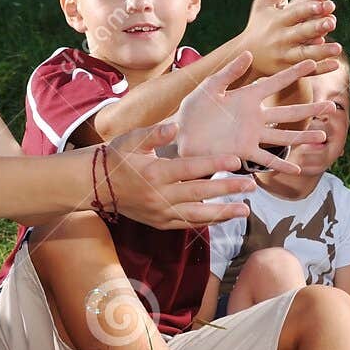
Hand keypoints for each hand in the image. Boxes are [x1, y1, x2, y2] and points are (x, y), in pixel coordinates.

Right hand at [103, 122, 255, 228]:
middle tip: (252, 186)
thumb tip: (175, 125)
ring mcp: (160, 212)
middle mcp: (159, 195)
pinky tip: (225, 217)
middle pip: (199, 192)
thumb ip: (154, 133)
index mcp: (155, 172)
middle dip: (227, 189)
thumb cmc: (117, 157)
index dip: (214, 164)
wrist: (97, 186)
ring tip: (245, 210)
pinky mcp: (160, 223)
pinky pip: (187, 224)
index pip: (190, 168)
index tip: (236, 161)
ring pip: (196, 215)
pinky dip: (207, 221)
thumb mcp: (131, 140)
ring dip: (222, 213)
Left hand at [174, 52, 331, 171]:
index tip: (312, 63)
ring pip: (283, 135)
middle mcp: (254, 117)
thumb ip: (230, 72)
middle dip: (309, 110)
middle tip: (331, 106)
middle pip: (288, 112)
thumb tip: (248, 53)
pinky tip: (296, 168)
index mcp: (247, 97)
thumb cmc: (192, 110)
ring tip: (322, 137)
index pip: (275, 82)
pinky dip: (280, 164)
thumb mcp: (210, 86)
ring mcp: (252, 135)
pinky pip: (265, 158)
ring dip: (302, 136)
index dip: (294, 73)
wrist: (181, 135)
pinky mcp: (244, 151)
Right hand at [239, 0, 342, 76]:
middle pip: (301, 32)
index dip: (309, 5)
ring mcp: (284, 56)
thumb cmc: (259, 24)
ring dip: (321, 51)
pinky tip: (336, 65)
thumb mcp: (264, 4)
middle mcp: (281, 38)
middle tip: (333, 21)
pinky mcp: (288, 70)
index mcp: (277, 20)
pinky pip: (306, 70)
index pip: (295, 12)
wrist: (246, 56)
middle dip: (316, 27)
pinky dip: (321, 69)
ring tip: (338, 47)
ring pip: (305, 54)